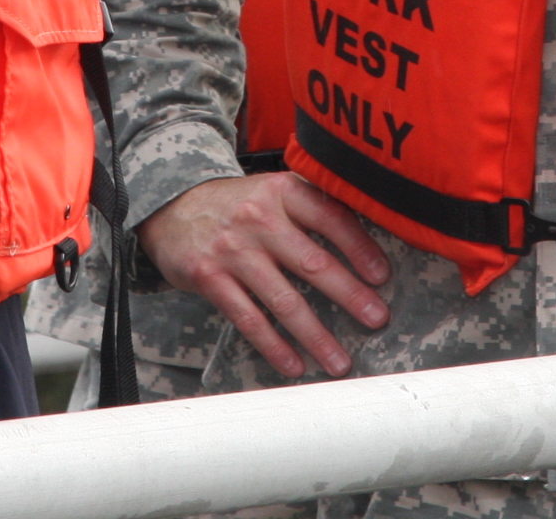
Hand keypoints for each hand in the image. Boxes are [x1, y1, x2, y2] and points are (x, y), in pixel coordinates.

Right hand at [138, 171, 389, 377]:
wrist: (173, 205)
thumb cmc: (238, 205)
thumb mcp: (274, 191)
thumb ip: (313, 207)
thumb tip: (370, 244)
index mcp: (283, 191)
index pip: (330, 217)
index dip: (360, 247)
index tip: (382, 276)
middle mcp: (259, 218)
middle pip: (312, 262)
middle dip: (349, 294)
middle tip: (377, 319)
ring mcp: (233, 249)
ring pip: (282, 300)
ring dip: (315, 335)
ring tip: (339, 361)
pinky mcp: (209, 277)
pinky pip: (248, 318)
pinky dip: (274, 345)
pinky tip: (294, 364)